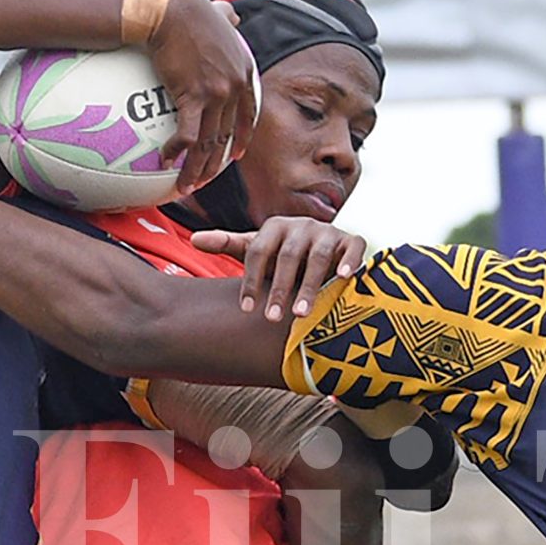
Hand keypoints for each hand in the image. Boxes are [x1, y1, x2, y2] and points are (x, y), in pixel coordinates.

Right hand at [148, 0, 258, 196]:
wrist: (172, 9)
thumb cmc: (189, 9)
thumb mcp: (217, 14)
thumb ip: (226, 18)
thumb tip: (231, 13)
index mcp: (243, 71)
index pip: (248, 115)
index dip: (241, 138)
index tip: (234, 157)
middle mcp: (235, 86)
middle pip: (227, 135)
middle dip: (215, 164)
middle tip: (204, 181)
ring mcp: (217, 93)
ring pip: (208, 142)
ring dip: (195, 169)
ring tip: (185, 186)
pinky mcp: (194, 96)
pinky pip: (187, 134)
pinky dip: (176, 151)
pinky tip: (165, 160)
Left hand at [191, 219, 369, 320]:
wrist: (324, 247)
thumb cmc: (284, 255)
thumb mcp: (258, 248)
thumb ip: (228, 244)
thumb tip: (194, 239)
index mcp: (274, 227)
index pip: (258, 252)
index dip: (252, 280)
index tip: (247, 309)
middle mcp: (300, 226)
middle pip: (288, 257)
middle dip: (279, 289)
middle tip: (271, 318)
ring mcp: (327, 232)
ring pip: (318, 257)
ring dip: (310, 285)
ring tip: (301, 314)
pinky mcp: (350, 240)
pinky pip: (351, 248)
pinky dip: (349, 262)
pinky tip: (343, 279)